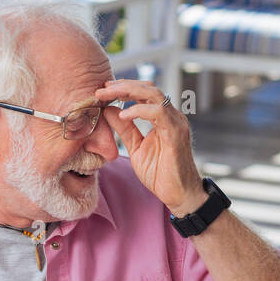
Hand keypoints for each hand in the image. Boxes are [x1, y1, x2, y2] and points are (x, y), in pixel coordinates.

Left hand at [96, 80, 205, 215]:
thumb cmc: (161, 174)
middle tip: (101, 89)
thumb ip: (125, 129)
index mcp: (164, 118)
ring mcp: (176, 123)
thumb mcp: (136, 148)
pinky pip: (158, 113)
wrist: (179, 195)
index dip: (124, 88)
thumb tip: (109, 110)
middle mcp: (172, 116)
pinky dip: (139, 110)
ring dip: (129, 91)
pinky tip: (123, 114)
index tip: (103, 90)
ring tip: (109, 95)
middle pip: (148, 88)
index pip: (144, 93)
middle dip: (123, 85)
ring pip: (154, 94)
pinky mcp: (176, 134)